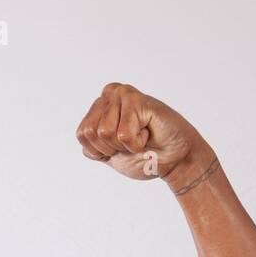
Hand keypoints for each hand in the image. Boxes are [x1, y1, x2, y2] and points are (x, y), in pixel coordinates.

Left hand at [74, 83, 209, 185]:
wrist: (173, 161)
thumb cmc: (144, 156)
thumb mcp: (107, 153)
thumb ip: (91, 142)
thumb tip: (83, 132)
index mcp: (99, 106)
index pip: (82, 134)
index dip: (100, 150)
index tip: (120, 147)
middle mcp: (110, 94)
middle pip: (91, 132)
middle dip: (110, 147)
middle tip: (131, 142)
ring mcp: (123, 94)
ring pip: (105, 133)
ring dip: (124, 145)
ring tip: (140, 136)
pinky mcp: (138, 100)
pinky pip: (123, 135)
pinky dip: (136, 144)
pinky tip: (148, 133)